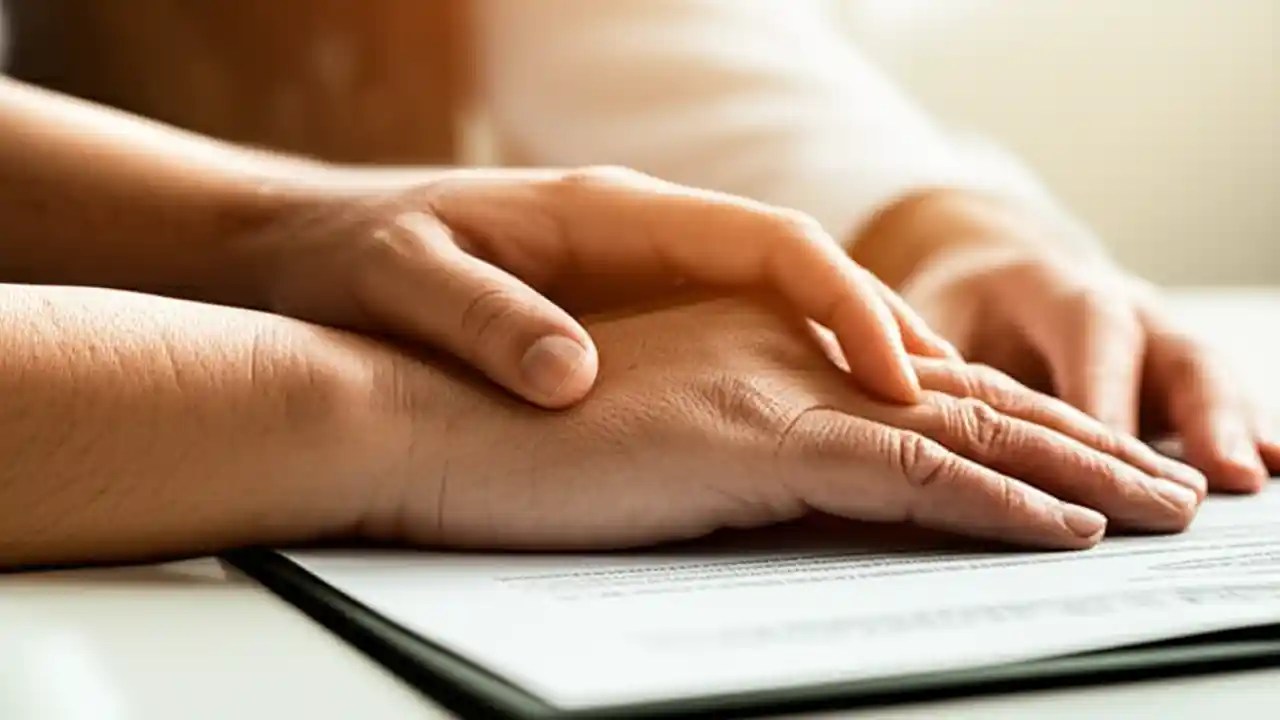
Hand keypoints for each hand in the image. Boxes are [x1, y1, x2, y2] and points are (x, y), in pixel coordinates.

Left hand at [239, 166, 954, 408]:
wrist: (309, 246)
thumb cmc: (355, 257)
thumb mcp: (408, 284)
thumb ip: (490, 324)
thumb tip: (573, 377)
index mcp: (611, 213)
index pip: (769, 244)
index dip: (845, 308)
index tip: (892, 380)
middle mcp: (642, 232)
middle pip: (799, 271)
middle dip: (881, 333)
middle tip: (960, 409)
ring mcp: (637, 270)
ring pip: (778, 306)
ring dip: (852, 357)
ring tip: (927, 422)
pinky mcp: (621, 310)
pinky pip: (735, 336)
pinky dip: (794, 374)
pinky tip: (821, 425)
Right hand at [360, 298, 1203, 550]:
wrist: (415, 415)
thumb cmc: (506, 440)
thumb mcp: (641, 435)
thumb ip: (729, 446)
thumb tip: (800, 487)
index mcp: (758, 344)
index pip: (919, 390)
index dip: (1016, 424)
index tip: (1088, 462)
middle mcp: (782, 353)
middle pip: (968, 400)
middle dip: (1081, 442)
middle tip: (1168, 485)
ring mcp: (771, 393)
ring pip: (963, 431)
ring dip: (1075, 471)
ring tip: (1162, 508)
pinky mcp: (749, 441)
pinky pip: (907, 474)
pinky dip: (996, 500)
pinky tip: (1065, 528)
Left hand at [887, 197, 1279, 491]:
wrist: (992, 276)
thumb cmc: (952, 308)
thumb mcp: (928, 318)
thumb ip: (925, 357)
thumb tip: (904, 405)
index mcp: (1052, 286)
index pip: (1087, 329)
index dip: (1102, 388)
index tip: (1108, 447)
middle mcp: (1120, 308)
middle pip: (1171, 351)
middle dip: (1200, 414)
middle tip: (1222, 475)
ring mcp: (1156, 340)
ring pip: (1206, 376)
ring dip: (1234, 428)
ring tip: (1253, 479)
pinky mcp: (1170, 377)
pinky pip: (1213, 404)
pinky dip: (1243, 431)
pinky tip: (1269, 470)